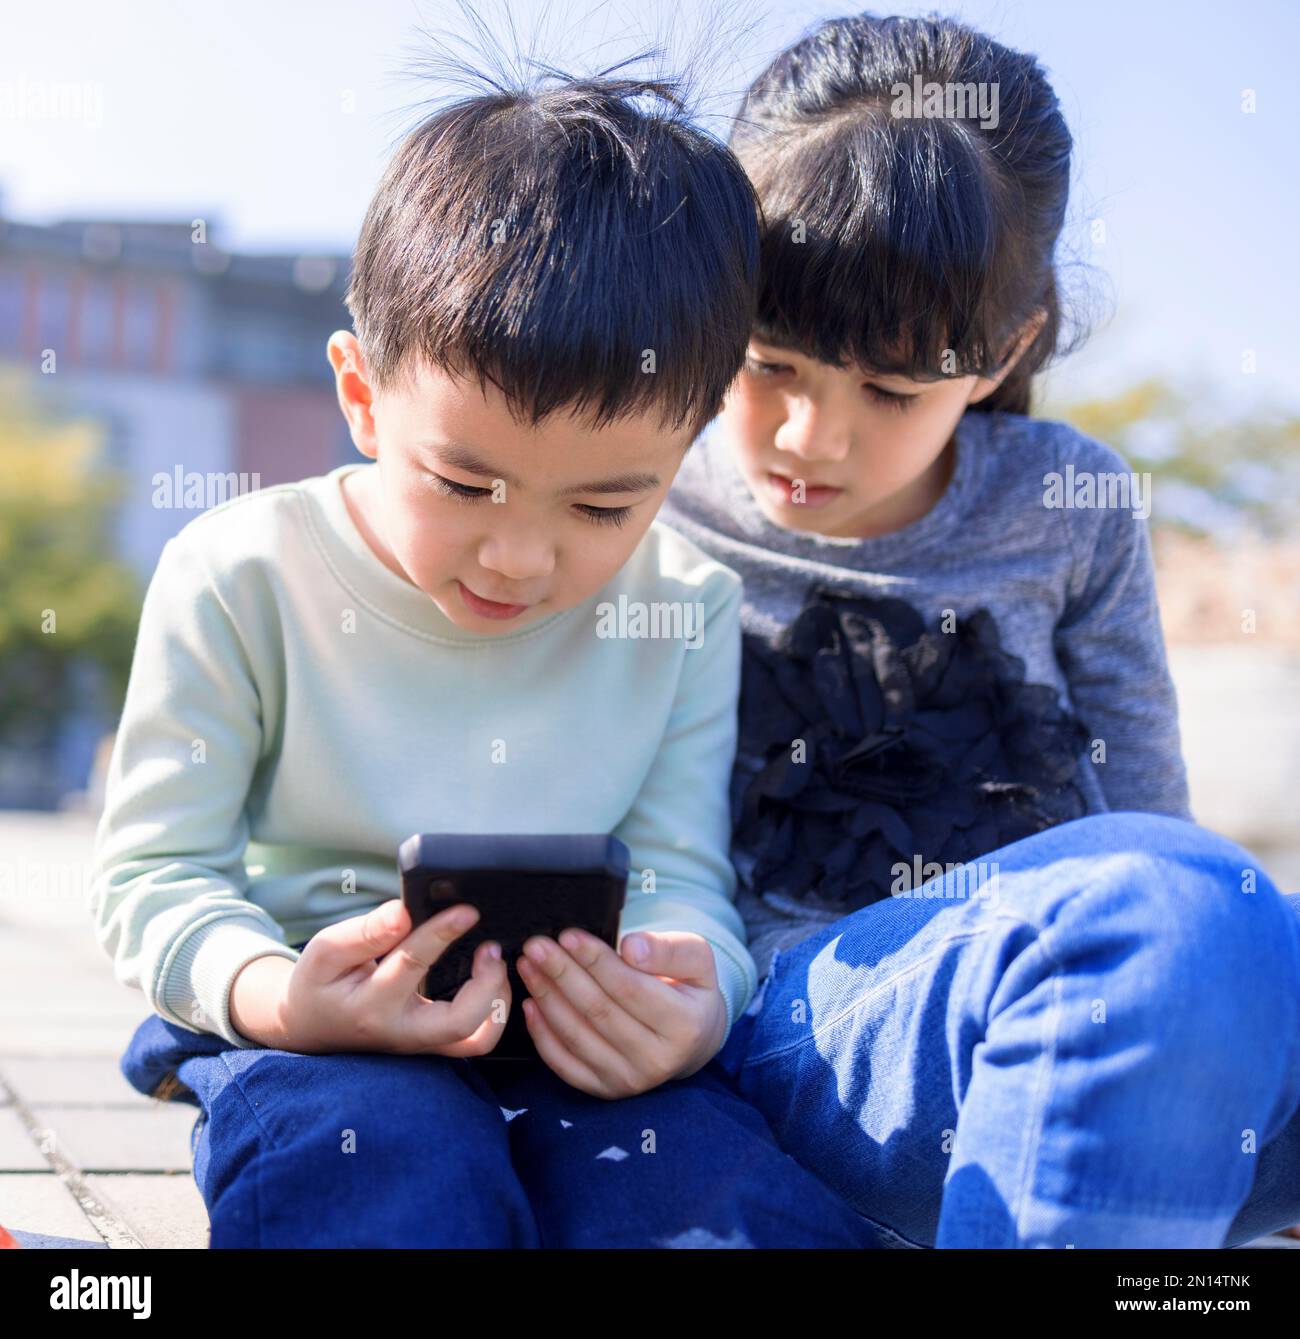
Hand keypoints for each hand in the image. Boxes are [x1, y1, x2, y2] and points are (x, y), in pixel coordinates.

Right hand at [232, 899, 510, 1057]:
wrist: (310, 1027)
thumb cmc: (319, 984)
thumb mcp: (324, 953)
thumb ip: (363, 933)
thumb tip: (402, 912)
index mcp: (371, 1004)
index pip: (413, 964)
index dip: (442, 932)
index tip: (467, 910)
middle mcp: (402, 1032)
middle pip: (460, 1022)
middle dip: (488, 983)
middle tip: (491, 947)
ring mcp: (422, 1044)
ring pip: (477, 1038)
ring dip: (498, 1001)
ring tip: (495, 962)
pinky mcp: (434, 1045)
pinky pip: (476, 1039)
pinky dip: (495, 1011)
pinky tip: (493, 980)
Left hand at [515, 928, 727, 1098]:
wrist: (694, 1039)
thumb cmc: (691, 989)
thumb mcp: (697, 958)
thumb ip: (669, 949)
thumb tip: (631, 948)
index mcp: (684, 1025)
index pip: (629, 988)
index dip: (595, 960)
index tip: (568, 935)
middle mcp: (657, 1060)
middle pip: (597, 1010)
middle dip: (562, 973)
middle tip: (536, 945)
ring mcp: (629, 1080)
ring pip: (577, 1035)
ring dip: (546, 998)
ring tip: (529, 966)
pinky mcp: (606, 1090)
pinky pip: (565, 1064)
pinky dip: (543, 1034)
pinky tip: (531, 1004)